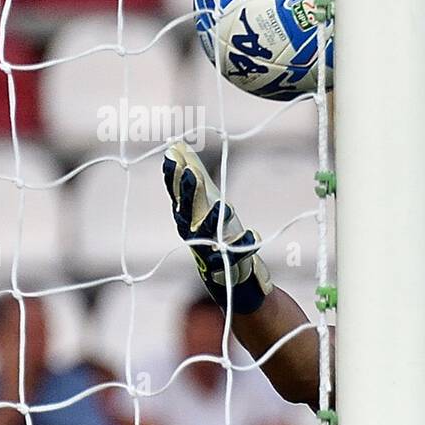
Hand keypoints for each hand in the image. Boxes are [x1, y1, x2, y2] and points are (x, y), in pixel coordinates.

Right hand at [162, 142, 273, 313]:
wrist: (229, 278)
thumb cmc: (215, 234)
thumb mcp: (205, 203)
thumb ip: (192, 177)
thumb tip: (177, 146)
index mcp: (187, 217)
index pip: (176, 194)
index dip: (172, 176)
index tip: (171, 155)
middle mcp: (193, 233)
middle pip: (187, 212)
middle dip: (189, 193)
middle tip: (192, 172)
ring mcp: (210, 250)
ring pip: (208, 234)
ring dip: (214, 219)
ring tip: (224, 205)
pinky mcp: (228, 265)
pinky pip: (237, 254)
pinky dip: (245, 244)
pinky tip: (253, 234)